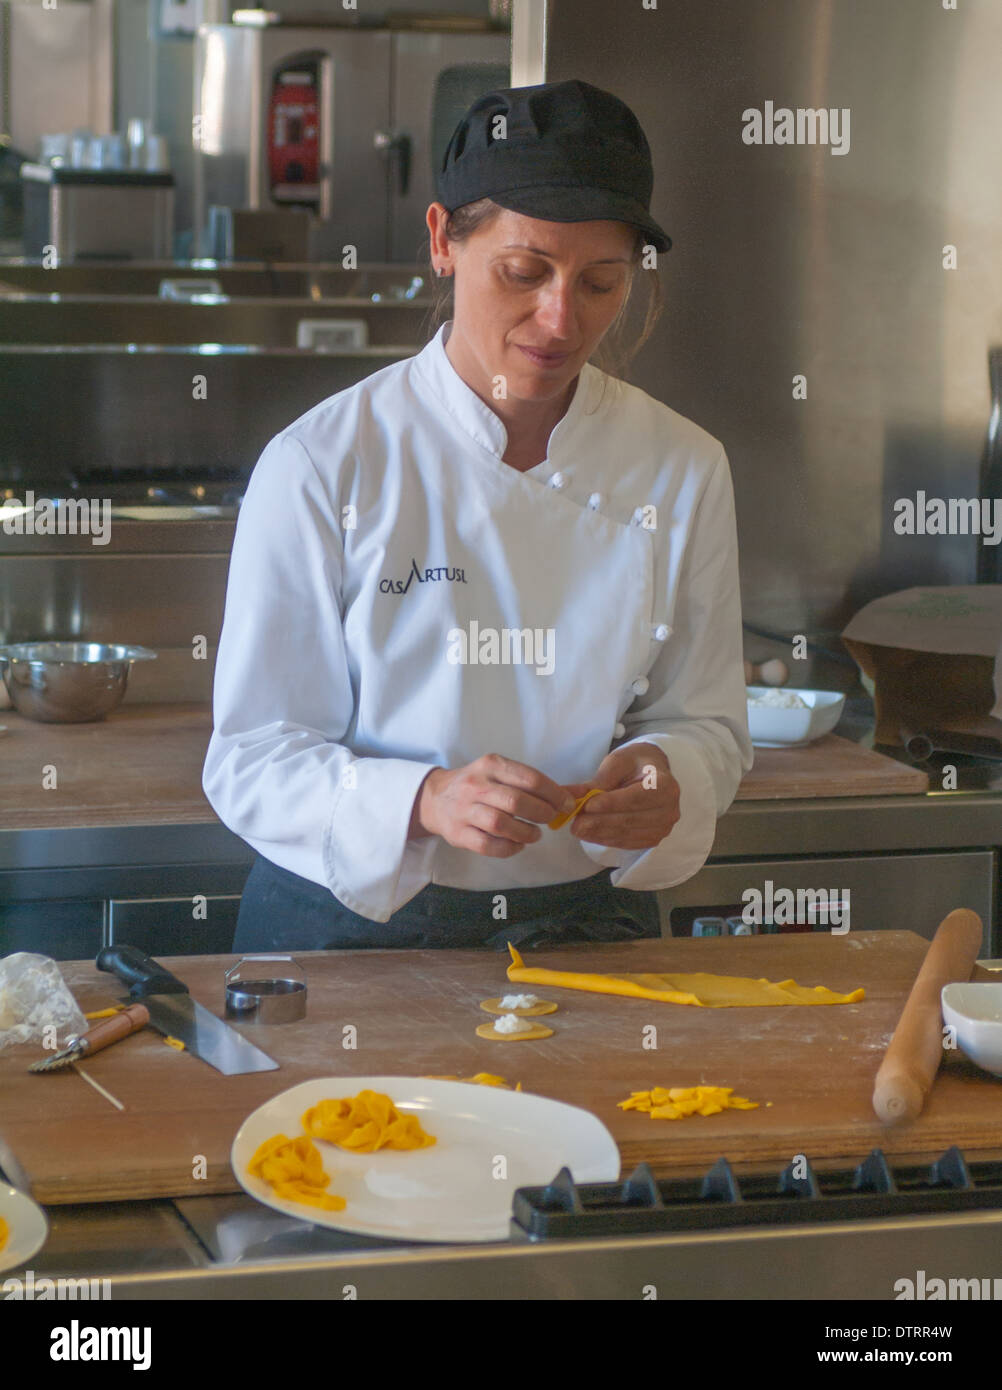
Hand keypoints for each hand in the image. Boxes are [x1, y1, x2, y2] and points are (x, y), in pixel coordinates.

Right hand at [408, 753, 576, 858]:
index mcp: (491, 765)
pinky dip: (509, 848)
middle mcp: (476, 785)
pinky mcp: (458, 833)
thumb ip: (532, 783)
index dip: (553, 793)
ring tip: (535, 835)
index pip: (530, 778)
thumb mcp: (499, 773)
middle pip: (516, 801)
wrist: (436, 798)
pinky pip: (488, 845)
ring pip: (501, 824)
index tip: (566, 804)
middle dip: (541, 813)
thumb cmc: (478, 785)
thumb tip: (573, 795)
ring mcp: (464, 810)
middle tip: (550, 819)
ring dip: (526, 833)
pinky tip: (517, 845)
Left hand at [564, 743, 679, 849]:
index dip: (611, 803)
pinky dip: (606, 840)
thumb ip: (597, 781)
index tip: (587, 806)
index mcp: (665, 784)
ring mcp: (663, 827)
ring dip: (600, 833)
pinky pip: (627, 843)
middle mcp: (669, 809)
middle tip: (575, 822)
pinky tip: (589, 835)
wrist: (653, 773)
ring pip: (627, 834)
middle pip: (630, 819)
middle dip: (600, 822)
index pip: (636, 797)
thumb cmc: (635, 764)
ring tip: (577, 829)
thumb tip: (568, 795)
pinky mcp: (653, 839)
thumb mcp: (617, 763)